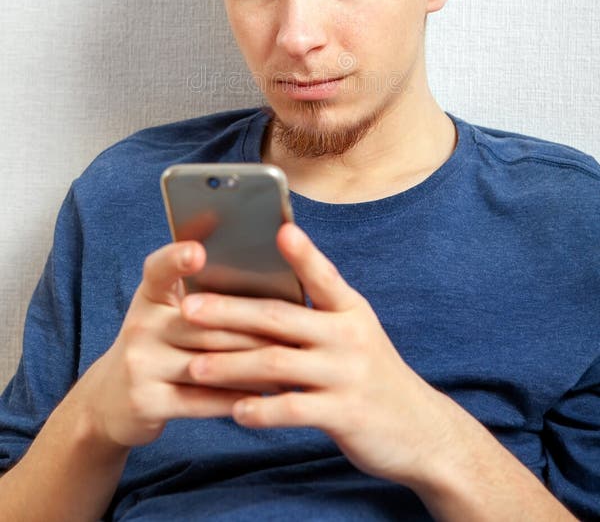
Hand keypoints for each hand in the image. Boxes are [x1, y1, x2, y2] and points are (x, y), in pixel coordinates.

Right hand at [80, 241, 276, 448]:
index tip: (198, 252)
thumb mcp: (165, 310)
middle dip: (254, 327)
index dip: (176, 258)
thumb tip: (258, 264)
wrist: (109, 401)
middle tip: (296, 327)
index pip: (158, 269)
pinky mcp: (145, 402)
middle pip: (206, 323)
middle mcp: (140, 325)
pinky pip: (202, 400)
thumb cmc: (159, 343)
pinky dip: (238, 398)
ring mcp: (139, 364)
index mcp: (149, 295)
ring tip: (293, 362)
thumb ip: (202, 292)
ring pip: (210, 362)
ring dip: (255, 365)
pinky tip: (268, 397)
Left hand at [179, 223, 455, 485]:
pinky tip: (235, 410)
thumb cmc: (369, 372)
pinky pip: (293, 409)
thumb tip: (258, 296)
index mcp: (350, 310)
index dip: (303, 253)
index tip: (280, 230)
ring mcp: (347, 375)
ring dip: (231, 365)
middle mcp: (349, 336)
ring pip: (277, 365)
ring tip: (194, 367)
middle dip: (230, 312)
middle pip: (280, 318)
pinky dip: (262, 410)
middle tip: (190, 308)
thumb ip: (316, 314)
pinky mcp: (345, 414)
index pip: (323, 275)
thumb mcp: (354, 332)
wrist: (417, 428)